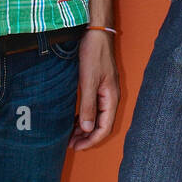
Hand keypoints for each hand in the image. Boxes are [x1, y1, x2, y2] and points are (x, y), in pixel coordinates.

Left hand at [68, 29, 119, 151]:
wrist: (96, 33)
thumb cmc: (94, 54)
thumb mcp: (88, 81)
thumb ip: (88, 106)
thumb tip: (87, 129)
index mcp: (111, 97)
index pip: (104, 128)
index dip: (91, 140)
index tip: (77, 147)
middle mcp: (111, 97)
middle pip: (101, 124)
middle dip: (87, 137)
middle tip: (70, 144)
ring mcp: (106, 91)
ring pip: (97, 117)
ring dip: (85, 128)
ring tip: (71, 135)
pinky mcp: (99, 86)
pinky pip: (94, 107)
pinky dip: (85, 116)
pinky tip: (75, 119)